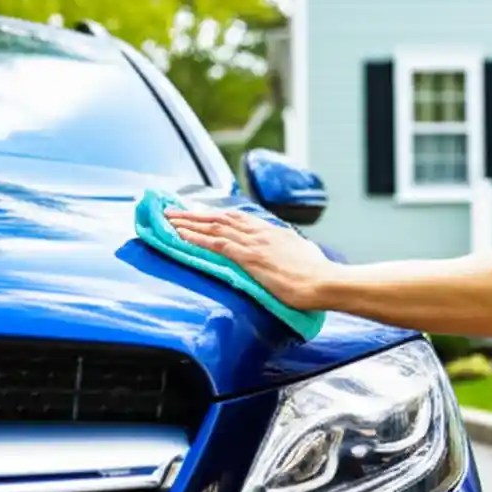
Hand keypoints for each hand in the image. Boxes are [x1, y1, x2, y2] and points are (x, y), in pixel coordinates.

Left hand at [163, 207, 334, 309]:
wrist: (323, 281)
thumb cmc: (317, 273)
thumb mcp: (302, 253)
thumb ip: (289, 248)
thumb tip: (289, 250)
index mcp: (272, 230)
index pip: (237, 217)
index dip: (214, 214)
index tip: (197, 212)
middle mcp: (261, 232)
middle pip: (220, 217)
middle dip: (194, 213)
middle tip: (172, 210)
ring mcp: (254, 243)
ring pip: (214, 226)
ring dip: (189, 222)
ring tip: (168, 220)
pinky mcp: (250, 257)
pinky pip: (217, 244)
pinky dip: (197, 238)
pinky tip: (181, 236)